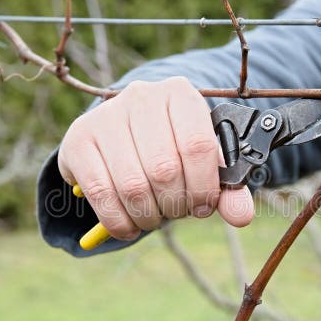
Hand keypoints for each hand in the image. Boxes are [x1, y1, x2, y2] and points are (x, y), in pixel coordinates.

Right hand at [57, 77, 254, 240]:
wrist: (124, 132)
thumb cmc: (171, 148)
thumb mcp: (204, 161)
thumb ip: (227, 188)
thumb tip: (242, 217)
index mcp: (180, 94)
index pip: (198, 146)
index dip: (204, 188)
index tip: (203, 207)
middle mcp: (142, 97)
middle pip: (164, 169)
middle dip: (174, 205)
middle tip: (176, 213)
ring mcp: (106, 116)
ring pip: (132, 185)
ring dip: (147, 217)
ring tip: (153, 219)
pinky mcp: (78, 139)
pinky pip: (100, 193)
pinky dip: (118, 221)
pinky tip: (129, 226)